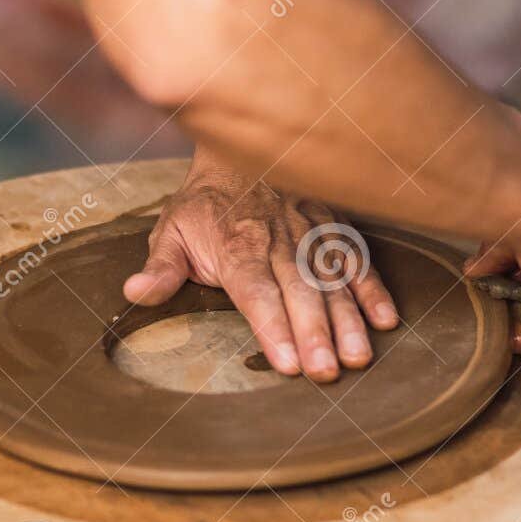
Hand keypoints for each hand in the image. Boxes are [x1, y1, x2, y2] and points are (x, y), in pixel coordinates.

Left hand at [124, 153, 397, 382]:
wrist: (242, 149)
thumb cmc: (206, 202)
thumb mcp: (172, 230)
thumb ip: (161, 268)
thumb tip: (135, 293)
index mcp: (237, 246)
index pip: (256, 292)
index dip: (272, 327)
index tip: (286, 362)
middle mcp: (279, 241)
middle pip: (299, 292)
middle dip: (314, 334)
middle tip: (326, 372)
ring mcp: (310, 234)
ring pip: (332, 281)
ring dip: (347, 321)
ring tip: (357, 357)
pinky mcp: (334, 228)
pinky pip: (357, 260)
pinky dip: (373, 289)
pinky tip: (385, 320)